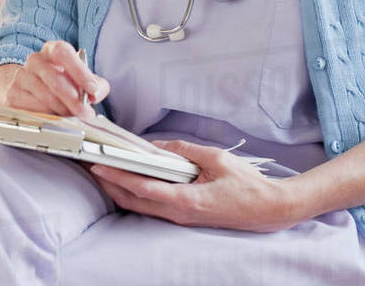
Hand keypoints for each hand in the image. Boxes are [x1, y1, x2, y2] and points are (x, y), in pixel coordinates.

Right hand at [3, 40, 107, 120]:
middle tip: (86, 114)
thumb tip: (95, 93)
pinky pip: (34, 110)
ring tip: (72, 117)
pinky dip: (48, 117)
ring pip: (45, 98)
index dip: (79, 72)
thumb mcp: (82, 78)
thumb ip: (96, 84)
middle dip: (74, 100)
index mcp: (53, 50)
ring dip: (63, 111)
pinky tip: (56, 118)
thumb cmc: (61, 81)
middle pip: (55, 80)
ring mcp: (21, 77)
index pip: (63, 53)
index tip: (92, 90)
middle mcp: (35, 60)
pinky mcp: (13, 95)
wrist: (28, 87)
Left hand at [89, 139, 300, 232]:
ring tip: (106, 171)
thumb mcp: (217, 159)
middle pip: (134, 201)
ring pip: (142, 206)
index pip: (142, 188)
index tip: (98, 166)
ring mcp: (182, 219)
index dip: (117, 177)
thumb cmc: (248, 185)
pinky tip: (132, 179)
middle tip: (93, 166)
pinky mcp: (186, 217)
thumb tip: (159, 145)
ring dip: (121, 190)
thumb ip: (185, 150)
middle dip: (110, 184)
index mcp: (187, 200)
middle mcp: (180, 214)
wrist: (271, 210)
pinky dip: (138, 193)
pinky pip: (154, 206)